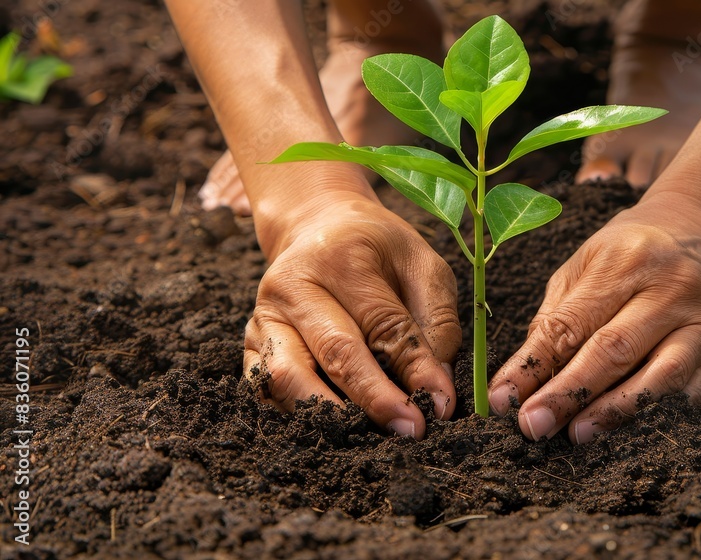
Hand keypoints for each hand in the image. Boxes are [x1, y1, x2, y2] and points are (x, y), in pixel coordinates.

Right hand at [243, 189, 460, 439]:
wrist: (318, 227)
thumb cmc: (378, 251)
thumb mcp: (422, 266)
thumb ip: (437, 324)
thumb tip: (439, 392)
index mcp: (340, 260)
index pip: (381, 325)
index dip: (414, 372)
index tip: (439, 408)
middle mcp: (290, 287)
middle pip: (332, 355)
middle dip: (374, 401)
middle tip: (409, 431)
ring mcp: (262, 318)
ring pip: (286, 379)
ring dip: (330, 416)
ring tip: (370, 438)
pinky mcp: (248, 345)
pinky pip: (263, 392)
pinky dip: (295, 416)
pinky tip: (333, 431)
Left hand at [488, 192, 700, 443]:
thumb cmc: (628, 254)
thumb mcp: (583, 267)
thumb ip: (555, 321)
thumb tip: (520, 382)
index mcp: (624, 260)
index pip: (571, 324)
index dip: (533, 367)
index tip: (504, 401)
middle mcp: (669, 288)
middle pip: (613, 351)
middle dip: (568, 394)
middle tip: (533, 425)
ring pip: (658, 375)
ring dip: (614, 411)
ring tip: (578, 434)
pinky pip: (691, 388)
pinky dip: (661, 412)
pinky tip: (634, 430)